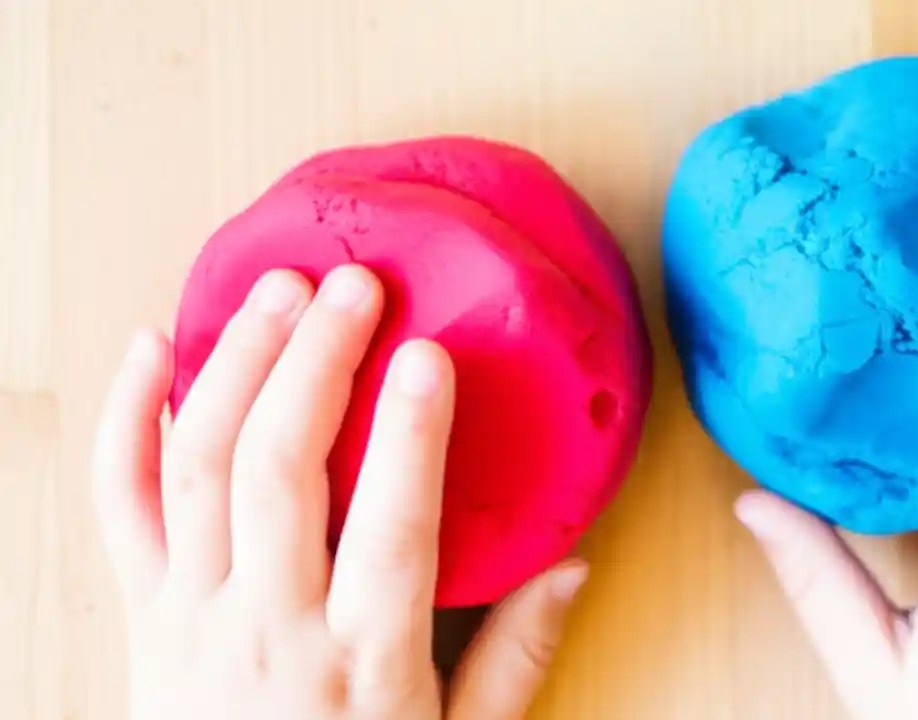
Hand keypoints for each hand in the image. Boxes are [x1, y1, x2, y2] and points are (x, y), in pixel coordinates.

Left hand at [92, 265, 584, 719]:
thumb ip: (517, 658)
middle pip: (279, 472)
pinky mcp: (142, 607)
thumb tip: (573, 567)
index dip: (410, 438)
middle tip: (354, 285)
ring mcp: (194, 611)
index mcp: (363, 659)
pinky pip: (120, 499)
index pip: (390, 530)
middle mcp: (269, 626)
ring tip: (280, 291)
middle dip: (315, 363)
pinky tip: (151, 345)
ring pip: (199, 466)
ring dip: (236, 365)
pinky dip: (126, 415)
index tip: (430, 356)